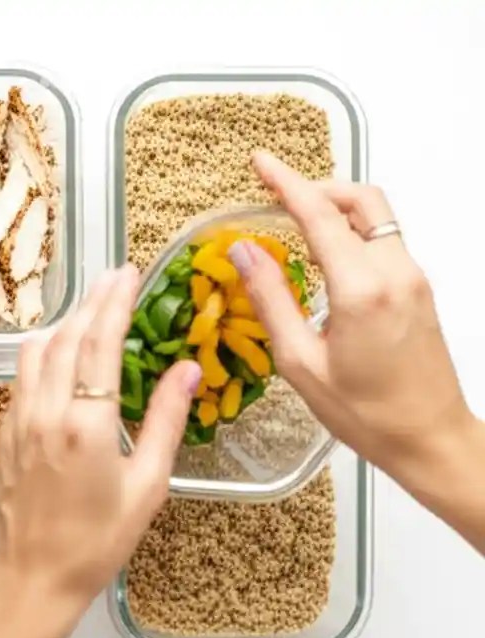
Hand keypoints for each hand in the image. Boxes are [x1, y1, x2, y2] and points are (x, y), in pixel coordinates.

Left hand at [0, 266, 199, 637]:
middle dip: (91, 301)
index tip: (128, 273)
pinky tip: (61, 354)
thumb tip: (187, 369)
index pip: (99, 344)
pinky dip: (43, 352)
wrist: (31, 579)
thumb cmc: (97, 543)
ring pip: (36, 352)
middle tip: (114, 277)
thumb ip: (166, 421)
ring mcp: (18, 421)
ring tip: (90, 309)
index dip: (114, 303)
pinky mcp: (5, 433)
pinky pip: (22, 376)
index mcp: (86, 424)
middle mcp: (45, 413)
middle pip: (65, 337)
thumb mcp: (147, 485)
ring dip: (64, 323)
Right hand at [232, 152, 475, 492]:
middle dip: (316, 187)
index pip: (320, 215)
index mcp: (361, 289)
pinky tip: (324, 258)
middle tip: (276, 195)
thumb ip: (270, 299)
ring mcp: (413, 278)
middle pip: (359, 199)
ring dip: (335, 209)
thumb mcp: (300, 362)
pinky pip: (383, 241)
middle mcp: (395, 272)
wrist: (431, 438)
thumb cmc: (364, 413)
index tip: (260, 162)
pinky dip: (351, 233)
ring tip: (294, 225)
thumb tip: (243, 251)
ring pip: (375, 216)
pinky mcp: (419, 289)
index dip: (286, 182)